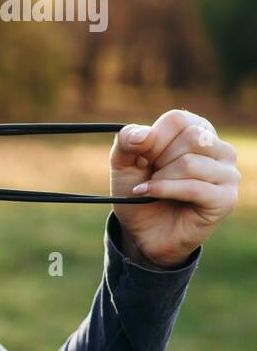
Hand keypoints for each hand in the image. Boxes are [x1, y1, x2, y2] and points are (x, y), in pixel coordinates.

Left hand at [111, 109, 239, 267]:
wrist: (142, 230)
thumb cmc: (139, 189)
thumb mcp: (123, 161)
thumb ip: (127, 140)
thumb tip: (145, 135)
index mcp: (199, 131)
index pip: (178, 120)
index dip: (152, 139)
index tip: (142, 156)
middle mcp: (220, 150)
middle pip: (191, 137)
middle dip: (159, 158)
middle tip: (152, 174)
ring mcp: (227, 175)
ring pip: (191, 163)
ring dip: (161, 177)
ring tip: (154, 188)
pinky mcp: (226, 200)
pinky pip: (195, 188)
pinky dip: (164, 191)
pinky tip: (150, 195)